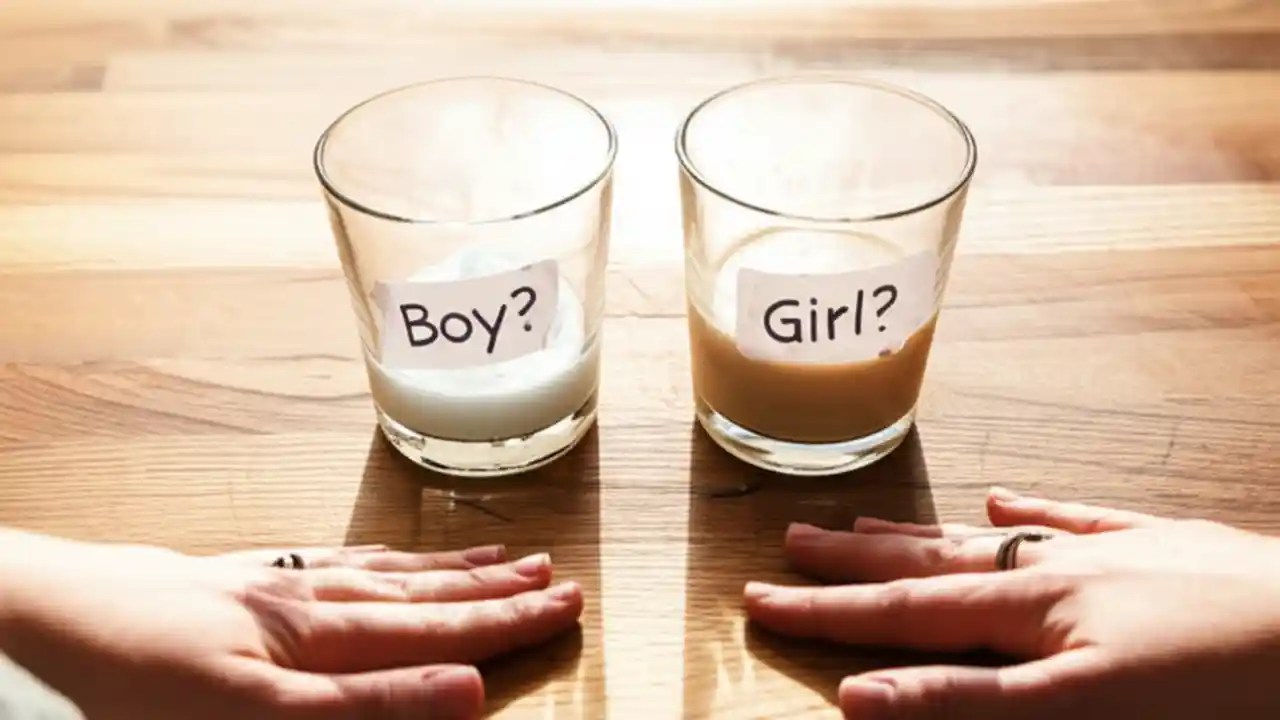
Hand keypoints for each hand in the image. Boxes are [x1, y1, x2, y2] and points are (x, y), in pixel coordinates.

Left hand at [0, 530, 582, 719]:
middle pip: (425, 594)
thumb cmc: (145, 681)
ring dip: (450, 569)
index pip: (441, 629)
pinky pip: (338, 560)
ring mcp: (282, 582)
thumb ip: (368, 703)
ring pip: (387, 572)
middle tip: (555, 575)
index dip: (509, 621)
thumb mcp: (262, 715)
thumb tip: (466, 693)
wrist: (54, 619)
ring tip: (500, 558)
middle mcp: (315, 598)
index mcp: (326, 633)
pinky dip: (382, 558)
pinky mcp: (248, 578)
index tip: (565, 604)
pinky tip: (390, 557)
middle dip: (495, 590)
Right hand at [744, 488, 1279, 718]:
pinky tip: (1003, 499)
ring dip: (924, 534)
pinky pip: (1080, 519)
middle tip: (792, 541)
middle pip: (932, 563)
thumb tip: (860, 694)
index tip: (759, 598)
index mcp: (1029, 607)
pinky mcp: (1164, 545)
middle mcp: (1055, 566)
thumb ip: (968, 698)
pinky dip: (1034, 511)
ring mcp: (1108, 550)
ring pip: (991, 538)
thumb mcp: (1082, 710)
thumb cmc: (1217, 683)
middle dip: (856, 560)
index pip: (902, 612)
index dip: (826, 610)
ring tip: (869, 522)